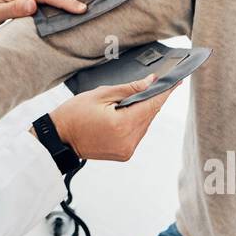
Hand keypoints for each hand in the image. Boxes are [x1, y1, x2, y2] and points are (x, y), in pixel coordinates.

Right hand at [45, 75, 177, 161]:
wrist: (59, 138)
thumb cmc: (74, 114)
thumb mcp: (101, 94)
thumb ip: (129, 89)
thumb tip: (151, 82)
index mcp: (123, 125)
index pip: (152, 105)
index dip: (165, 92)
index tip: (176, 82)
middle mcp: (129, 140)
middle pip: (149, 115)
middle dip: (151, 100)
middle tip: (154, 84)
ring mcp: (127, 150)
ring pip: (144, 125)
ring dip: (142, 111)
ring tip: (129, 100)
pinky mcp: (124, 154)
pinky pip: (137, 134)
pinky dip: (135, 122)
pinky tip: (124, 114)